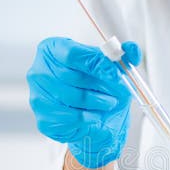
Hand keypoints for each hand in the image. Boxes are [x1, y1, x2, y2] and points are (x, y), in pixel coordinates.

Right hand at [27, 37, 139, 168]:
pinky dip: (90, 117)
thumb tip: (132, 49)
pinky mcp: (43, 119)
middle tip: (117, 91)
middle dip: (101, 85)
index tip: (116, 72)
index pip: (73, 54)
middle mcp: (38, 71)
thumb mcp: (113, 68)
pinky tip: (96, 115)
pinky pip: (71, 117)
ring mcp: (37, 96)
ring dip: (99, 101)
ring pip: (73, 98)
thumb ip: (125, 55)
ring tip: (109, 102)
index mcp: (52, 49)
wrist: (94, 120)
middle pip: (73, 77)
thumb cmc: (98, 88)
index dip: (97, 63)